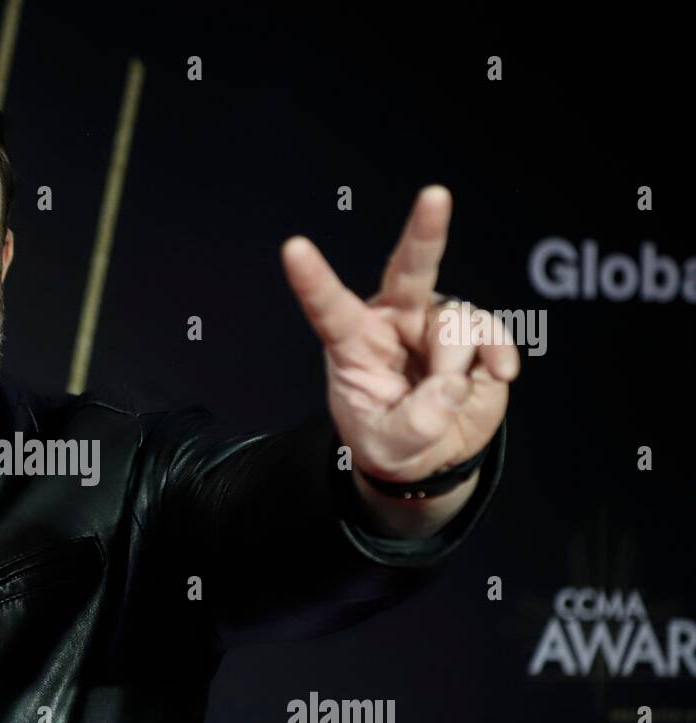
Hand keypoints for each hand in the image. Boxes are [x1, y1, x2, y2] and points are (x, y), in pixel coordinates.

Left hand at [280, 185, 517, 483]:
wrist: (427, 457)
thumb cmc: (389, 442)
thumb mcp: (387, 447)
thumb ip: (415, 423)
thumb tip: (453, 385)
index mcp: (353, 342)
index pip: (329, 307)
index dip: (313, 280)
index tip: (293, 248)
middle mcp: (395, 321)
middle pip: (409, 269)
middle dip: (425, 232)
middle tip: (435, 196)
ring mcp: (435, 324)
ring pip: (455, 322)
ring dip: (455, 364)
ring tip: (450, 395)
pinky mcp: (475, 336)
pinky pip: (491, 333)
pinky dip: (497, 356)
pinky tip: (498, 377)